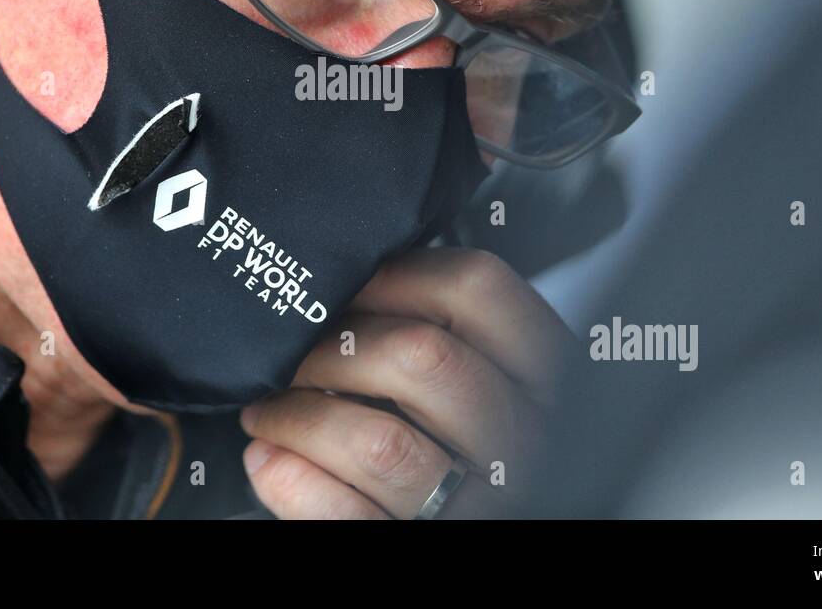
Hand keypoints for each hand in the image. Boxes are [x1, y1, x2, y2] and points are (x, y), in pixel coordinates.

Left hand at [239, 247, 571, 517]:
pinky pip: (350, 517)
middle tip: (300, 358)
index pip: (478, 288)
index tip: (348, 289)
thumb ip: (456, 337)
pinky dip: (294, 482)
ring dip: (301, 417)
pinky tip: (273, 462)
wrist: (496, 532)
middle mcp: (527, 440)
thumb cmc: (487, 455)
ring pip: (380, 443)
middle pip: (423, 356)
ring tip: (272, 412)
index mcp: (550, 380)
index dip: (395, 275)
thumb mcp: (503, 386)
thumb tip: (349, 291)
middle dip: (336, 347)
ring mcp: (483, 504)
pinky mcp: (430, 545)